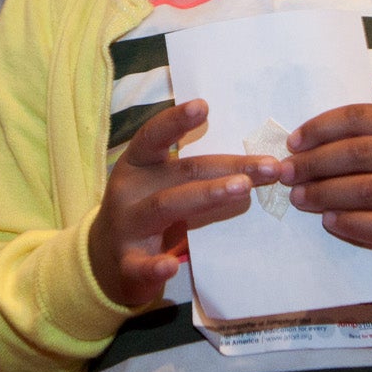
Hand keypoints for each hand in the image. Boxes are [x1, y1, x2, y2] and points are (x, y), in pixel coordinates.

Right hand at [86, 99, 275, 311]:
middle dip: (227, 166)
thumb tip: (254, 163)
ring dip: (206, 196)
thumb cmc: (145, 211)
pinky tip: (172, 266)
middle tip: (269, 166)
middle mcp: (129, 189)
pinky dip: (155, 265)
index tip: (204, 106)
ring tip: (241, 190)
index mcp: (138, 165)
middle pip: (180, 171)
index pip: (154, 136)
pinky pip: (140, 264)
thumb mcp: (163, 185)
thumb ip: (196, 173)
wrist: (103, 260)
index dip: (176, 120)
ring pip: (165, 206)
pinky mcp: (126, 263)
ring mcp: (126, 226)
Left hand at [281, 103, 371, 268]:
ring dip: (325, 194)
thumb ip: (354, 142)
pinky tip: (328, 220)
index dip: (320, 128)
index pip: (359, 117)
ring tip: (299, 197)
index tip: (292, 144)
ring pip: (367, 190)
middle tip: (286, 174)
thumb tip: (298, 149)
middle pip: (358, 153)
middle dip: (314, 163)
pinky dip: (349, 222)